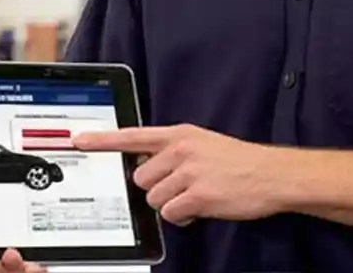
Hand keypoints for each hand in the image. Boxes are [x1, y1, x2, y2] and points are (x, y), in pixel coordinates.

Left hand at [75, 124, 286, 225]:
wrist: (272, 174)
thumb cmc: (239, 162)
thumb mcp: (203, 144)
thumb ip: (174, 151)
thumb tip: (147, 168)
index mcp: (179, 135)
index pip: (133, 135)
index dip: (103, 140)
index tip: (79, 140)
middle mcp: (180, 150)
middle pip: (140, 178)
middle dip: (156, 189)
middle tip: (182, 188)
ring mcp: (188, 172)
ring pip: (153, 199)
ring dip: (170, 205)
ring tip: (195, 197)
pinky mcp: (198, 195)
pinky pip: (170, 214)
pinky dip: (182, 217)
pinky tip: (200, 209)